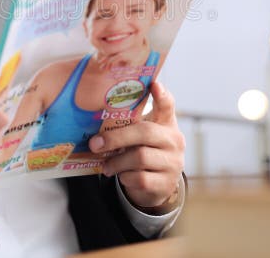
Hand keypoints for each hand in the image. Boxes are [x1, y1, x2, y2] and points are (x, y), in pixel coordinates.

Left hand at [89, 81, 184, 211]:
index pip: (167, 105)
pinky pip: (140, 179)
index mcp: (166, 124)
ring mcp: (173, 163)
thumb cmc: (145, 151)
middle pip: (145, 132)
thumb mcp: (142, 136)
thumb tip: (95, 120)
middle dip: (116, 137)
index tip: (153, 84)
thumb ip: (129, 124)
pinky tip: (121, 176)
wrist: (158, 185)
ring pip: (139, 157)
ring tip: (106, 165)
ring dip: (117, 162)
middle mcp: (174, 141)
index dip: (162, 94)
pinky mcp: (166, 184)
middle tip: (95, 143)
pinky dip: (125, 177)